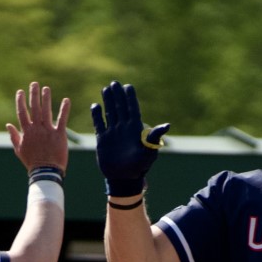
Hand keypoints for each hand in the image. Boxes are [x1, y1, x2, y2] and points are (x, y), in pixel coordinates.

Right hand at [6, 82, 69, 172]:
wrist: (45, 171)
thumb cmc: (32, 162)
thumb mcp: (19, 150)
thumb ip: (14, 136)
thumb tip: (8, 124)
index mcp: (26, 131)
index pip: (22, 112)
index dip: (21, 101)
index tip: (20, 91)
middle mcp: (37, 128)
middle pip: (34, 108)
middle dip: (34, 95)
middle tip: (34, 84)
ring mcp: (48, 131)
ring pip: (46, 111)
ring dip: (46, 98)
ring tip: (46, 88)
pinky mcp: (59, 134)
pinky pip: (62, 119)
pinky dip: (64, 109)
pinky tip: (66, 100)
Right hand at [91, 81, 168, 196]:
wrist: (124, 178)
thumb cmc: (140, 166)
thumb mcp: (149, 151)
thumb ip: (154, 138)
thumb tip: (167, 125)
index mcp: (135, 129)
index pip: (132, 109)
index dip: (130, 98)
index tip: (128, 86)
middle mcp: (124, 128)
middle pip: (120, 107)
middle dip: (118, 95)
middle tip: (114, 83)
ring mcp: (113, 133)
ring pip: (110, 112)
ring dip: (108, 101)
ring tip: (105, 89)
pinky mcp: (103, 139)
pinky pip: (99, 124)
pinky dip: (97, 115)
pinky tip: (95, 106)